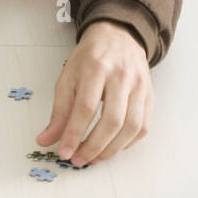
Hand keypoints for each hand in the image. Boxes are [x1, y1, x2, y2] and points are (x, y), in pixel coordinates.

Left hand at [36, 20, 151, 165]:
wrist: (118, 37)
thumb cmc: (89, 58)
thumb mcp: (67, 77)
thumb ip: (59, 110)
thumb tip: (46, 140)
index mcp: (95, 68)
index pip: (85, 107)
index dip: (74, 133)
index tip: (64, 152)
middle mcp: (121, 77)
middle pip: (112, 120)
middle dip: (94, 146)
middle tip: (79, 160)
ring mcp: (140, 86)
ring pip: (132, 126)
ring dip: (112, 149)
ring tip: (94, 158)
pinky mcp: (150, 95)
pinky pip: (144, 126)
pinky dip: (128, 142)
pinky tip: (112, 147)